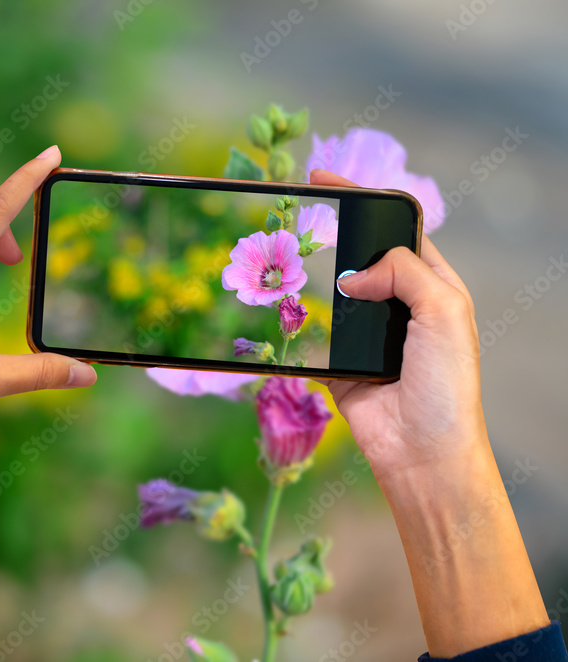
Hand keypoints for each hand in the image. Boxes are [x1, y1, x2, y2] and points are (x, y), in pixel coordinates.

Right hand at [309, 169, 484, 483]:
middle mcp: (398, 305)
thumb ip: (404, 273)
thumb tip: (351, 275)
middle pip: (358, 258)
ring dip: (309, 281)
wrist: (420, 452)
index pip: (396, 230)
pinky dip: (294, 323)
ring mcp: (366, 334)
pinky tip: (277, 309)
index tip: (325, 179)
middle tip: (294, 220)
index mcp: (432, 285)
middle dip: (330, 239)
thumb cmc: (445, 385)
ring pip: (329, 294)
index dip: (363, 201)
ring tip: (279, 263)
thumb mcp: (443, 312)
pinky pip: (311, 334)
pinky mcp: (338, 362)